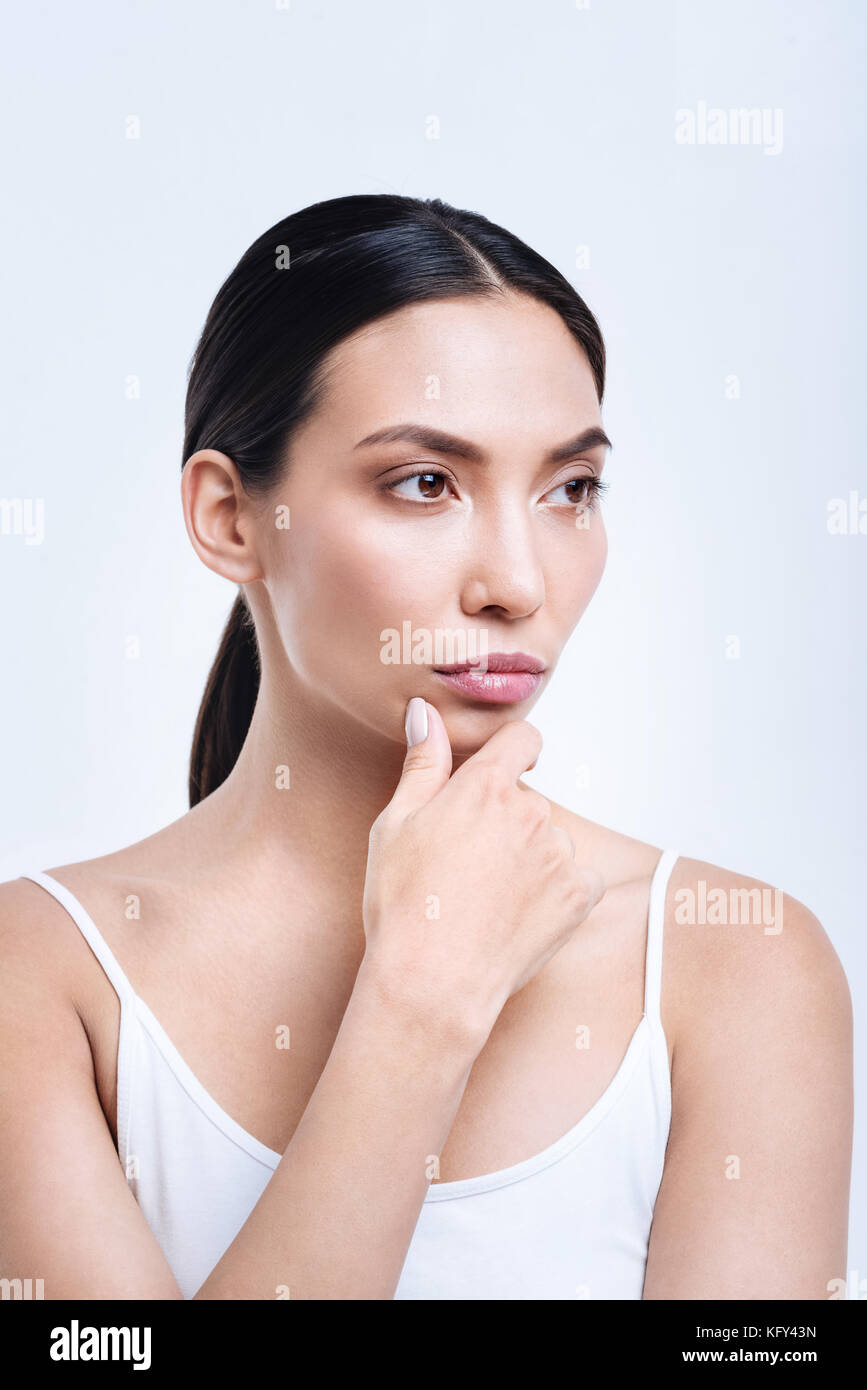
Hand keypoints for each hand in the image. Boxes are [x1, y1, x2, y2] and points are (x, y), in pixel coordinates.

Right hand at [361, 698, 605, 1045]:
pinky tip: (521, 915)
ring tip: (489, 899)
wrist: (433, 982)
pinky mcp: (580, 895)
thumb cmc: (403, 904)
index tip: (505, 769)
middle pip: (528, 800)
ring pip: (551, 841)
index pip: (523, 739)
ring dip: (531, 857)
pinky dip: (558, 892)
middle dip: (505, 821)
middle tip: (467, 865)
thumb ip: (422, 762)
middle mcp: (531, 811)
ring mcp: (559, 854)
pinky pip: (580, 878)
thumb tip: (424, 711)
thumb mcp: (396, 824)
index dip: (515, 750)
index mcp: (485, 786)